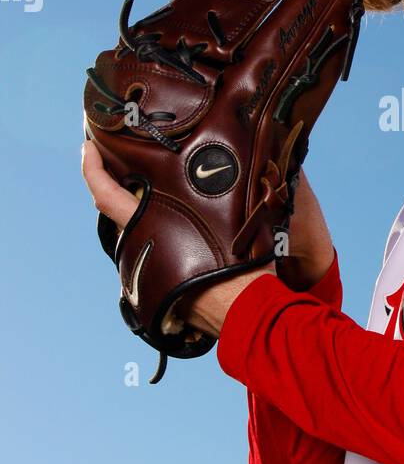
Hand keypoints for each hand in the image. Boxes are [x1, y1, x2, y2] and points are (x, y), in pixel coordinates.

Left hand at [81, 139, 329, 338]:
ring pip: (137, 237)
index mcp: (149, 229)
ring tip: (167, 198)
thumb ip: (227, 188)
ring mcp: (145, 275)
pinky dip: (162, 243)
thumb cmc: (243, 268)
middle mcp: (139, 251)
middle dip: (125, 190)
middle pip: (120, 215)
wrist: (248, 316)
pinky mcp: (158, 293)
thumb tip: (255, 157)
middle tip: (137, 166)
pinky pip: (153, 258)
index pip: (105, 194)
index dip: (92, 168)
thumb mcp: (237, 216)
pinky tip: (183, 236)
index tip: (88, 148)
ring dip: (147, 219)